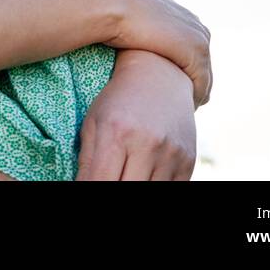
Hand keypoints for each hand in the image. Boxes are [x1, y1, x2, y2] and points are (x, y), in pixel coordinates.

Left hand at [76, 49, 197, 179]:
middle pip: (126, 190)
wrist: (159, 77)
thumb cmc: (117, 101)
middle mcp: (146, 144)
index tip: (89, 185)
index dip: (89, 190)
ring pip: (150, 192)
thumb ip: (86, 162)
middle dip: (112, 189)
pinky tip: (143, 173)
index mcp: (116, 133)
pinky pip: (172, 190)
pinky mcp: (188, 162)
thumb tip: (81, 187)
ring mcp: (171, 155)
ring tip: (125, 173)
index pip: (99, 182)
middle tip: (109, 176)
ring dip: (134, 187)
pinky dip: (155, 186)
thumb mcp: (93, 123)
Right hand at [103, 0, 211, 107]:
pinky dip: (193, 99)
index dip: (183, 71)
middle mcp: (196, 26)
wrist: (111, 1)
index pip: (193, 51)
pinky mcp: (196, 53)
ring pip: (206, 78)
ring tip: (177, 112)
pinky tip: (177, 111)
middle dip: (192, 85)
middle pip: (203, 66)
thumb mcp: (129, 11)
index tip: (170, 89)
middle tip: (176, 106)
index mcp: (183, 16)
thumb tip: (124, 25)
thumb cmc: (111, 5)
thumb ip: (137, 19)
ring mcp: (199, 39)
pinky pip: (202, 85)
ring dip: (193, 95)